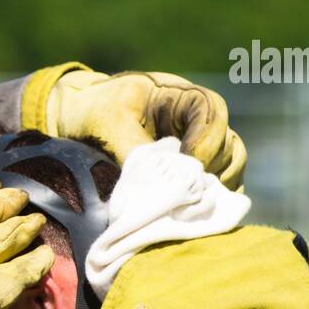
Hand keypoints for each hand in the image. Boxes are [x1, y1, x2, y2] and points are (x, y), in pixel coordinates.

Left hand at [46, 69, 246, 189]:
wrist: (79, 116)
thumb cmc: (95, 108)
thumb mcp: (109, 122)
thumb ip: (134, 147)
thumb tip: (156, 183)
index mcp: (181, 96)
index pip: (212, 112)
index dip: (206, 140)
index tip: (189, 163)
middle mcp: (196, 120)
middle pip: (227, 142)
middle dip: (213, 168)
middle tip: (189, 191)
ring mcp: (197, 144)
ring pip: (229, 163)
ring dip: (217, 186)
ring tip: (191, 204)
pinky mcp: (190, 168)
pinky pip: (215, 181)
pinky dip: (210, 197)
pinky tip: (192, 211)